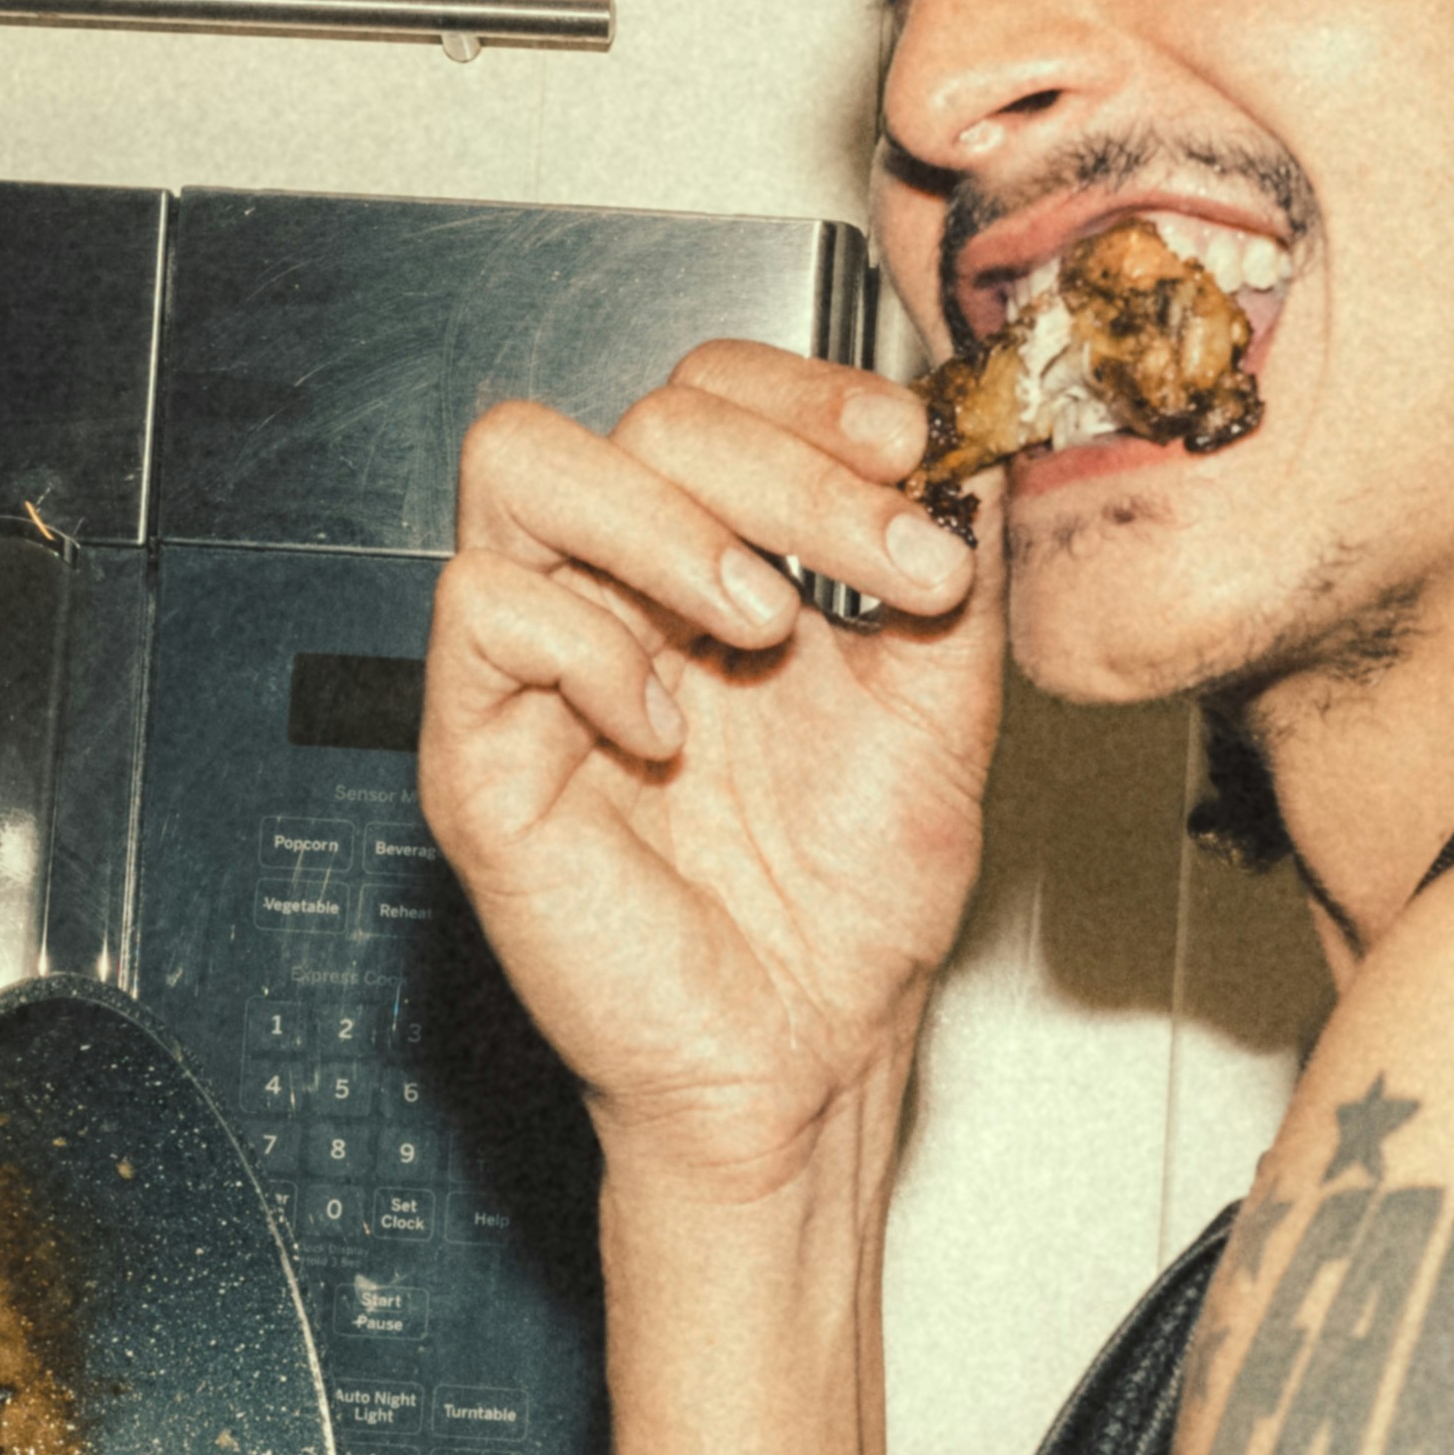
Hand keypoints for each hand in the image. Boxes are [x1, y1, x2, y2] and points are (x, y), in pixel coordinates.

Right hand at [426, 339, 1004, 1195]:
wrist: (810, 1064)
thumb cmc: (849, 913)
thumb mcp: (944, 708)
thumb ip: (954, 566)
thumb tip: (974, 435)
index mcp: (712, 568)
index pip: (713, 391)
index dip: (810, 394)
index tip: (912, 452)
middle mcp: (615, 596)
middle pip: (642, 411)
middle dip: (789, 468)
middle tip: (887, 563)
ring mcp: (535, 665)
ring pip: (522, 461)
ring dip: (671, 521)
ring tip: (767, 627)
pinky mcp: (478, 752)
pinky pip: (482, 611)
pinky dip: (588, 645)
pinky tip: (667, 728)